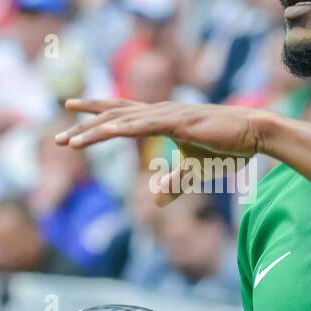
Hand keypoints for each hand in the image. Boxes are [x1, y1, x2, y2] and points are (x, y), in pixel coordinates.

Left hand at [55, 98, 271, 205]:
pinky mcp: (179, 122)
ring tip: (69, 142)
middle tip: (57, 138)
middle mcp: (160, 112)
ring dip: (94, 132)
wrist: (254, 134)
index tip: (69, 115)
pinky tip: (106, 132)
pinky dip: (123, 128)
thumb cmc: (227, 147)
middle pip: (112, 114)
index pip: (120, 112)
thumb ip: (174, 183)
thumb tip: (155, 199)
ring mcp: (168, 115)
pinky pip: (145, 125)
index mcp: (161, 118)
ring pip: (122, 120)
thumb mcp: (194, 171)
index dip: (94, 113)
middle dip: (83, 125)